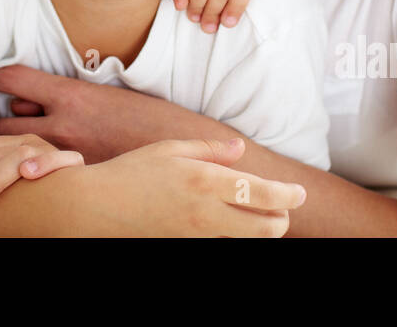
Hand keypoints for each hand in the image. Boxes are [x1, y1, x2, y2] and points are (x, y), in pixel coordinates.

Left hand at [0, 64, 218, 164]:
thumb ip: (63, 96)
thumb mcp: (102, 94)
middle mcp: (62, 124)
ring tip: (2, 157)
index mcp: (71, 94)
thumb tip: (28, 98)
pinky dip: (27, 173)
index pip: (13, 77)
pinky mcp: (72, 178)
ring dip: (4, 153)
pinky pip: (35, 175)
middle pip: (1, 123)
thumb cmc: (143, 117)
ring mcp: (65, 154)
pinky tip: (27, 175)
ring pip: (13, 154)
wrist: (178, 146)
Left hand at [0, 134, 83, 218]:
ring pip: (17, 157)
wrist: (77, 195)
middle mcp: (27, 142)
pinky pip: (58, 159)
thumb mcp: (2, 176)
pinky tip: (26, 173)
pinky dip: (42, 164)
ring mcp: (48, 150)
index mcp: (9, 143)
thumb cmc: (33, 190)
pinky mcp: (70, 162)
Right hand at [81, 138, 304, 236]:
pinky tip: (228, 219)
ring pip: (248, 239)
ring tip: (258, 212)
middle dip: (281, 218)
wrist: (97, 208)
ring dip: (260, 228)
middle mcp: (206, 213)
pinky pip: (223, 242)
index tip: (299, 193)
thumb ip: (209, 150)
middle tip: (283, 206)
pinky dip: (235, 233)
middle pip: (267, 228)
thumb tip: (239, 149)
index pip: (263, 194)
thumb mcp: (170, 150)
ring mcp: (198, 235)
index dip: (289, 195)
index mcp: (205, 181)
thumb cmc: (131, 172)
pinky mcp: (187, 247)